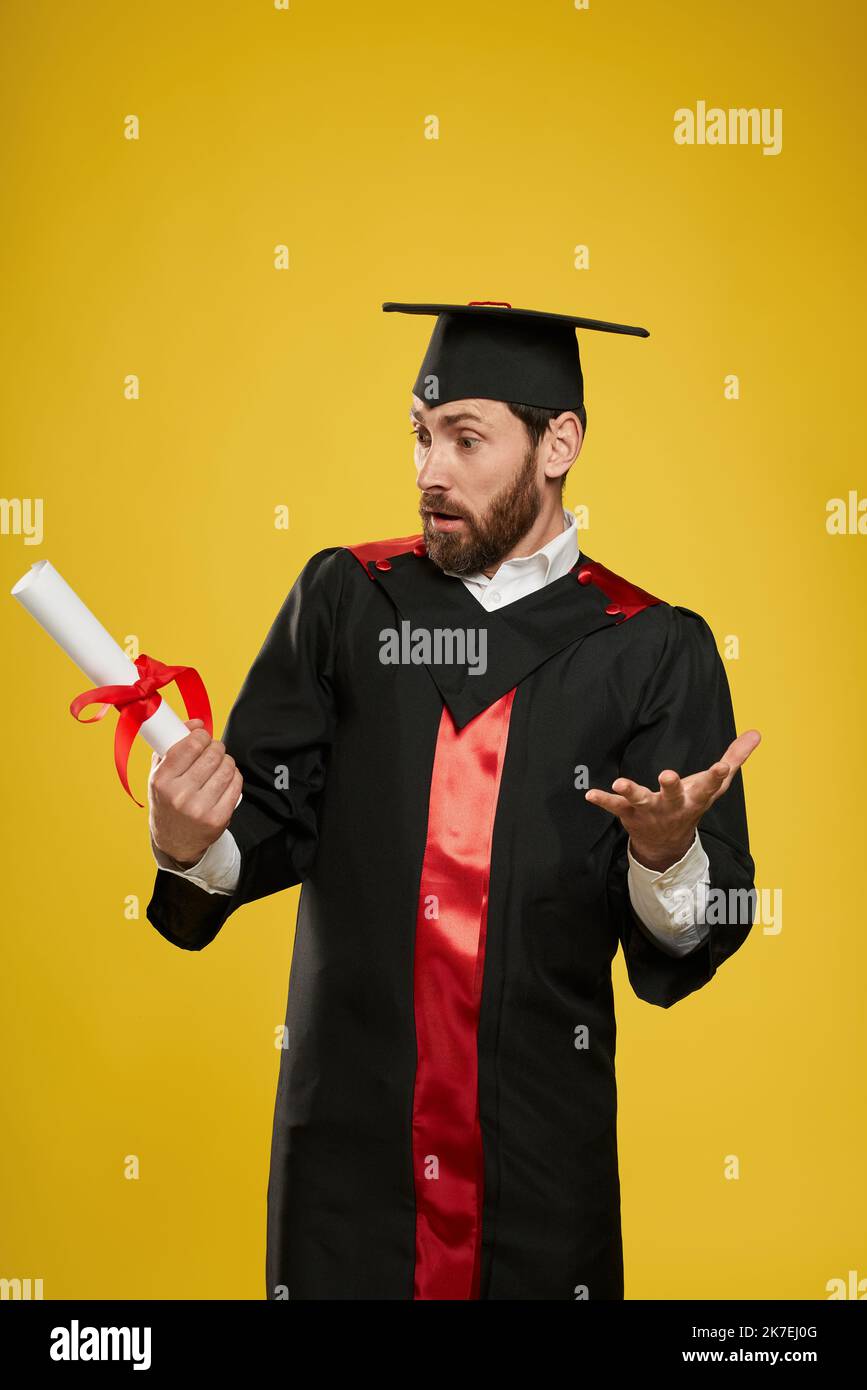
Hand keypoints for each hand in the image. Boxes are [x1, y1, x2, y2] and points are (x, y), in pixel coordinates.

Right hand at [148, 718, 242, 868]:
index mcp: (162, 780)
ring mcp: (200, 808)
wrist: (174, 841)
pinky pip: (236, 785)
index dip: (201, 735)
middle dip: (216, 747)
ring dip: (227, 761)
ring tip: (219, 764)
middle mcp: (180, 795)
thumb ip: (172, 743)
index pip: (191, 745)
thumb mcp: (158, 773)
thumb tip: (197, 722)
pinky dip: (234, 776)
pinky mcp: (218, 818)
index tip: (202, 737)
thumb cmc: (166, 800)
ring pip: (227, 768)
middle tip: (213, 750)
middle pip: (213, 754)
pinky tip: (226, 778)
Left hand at [585, 729, 760, 871]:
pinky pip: (615, 808)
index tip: (722, 764)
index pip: (710, 785)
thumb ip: (734, 758)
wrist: (667, 845)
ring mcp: (651, 811)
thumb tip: (757, 732)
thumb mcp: (714, 785)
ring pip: (642, 801)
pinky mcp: (630, 814)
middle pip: (674, 795)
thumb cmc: (691, 804)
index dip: (716, 775)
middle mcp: (674, 806)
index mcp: (696, 797)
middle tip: (668, 775)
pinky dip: (603, 801)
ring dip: (631, 792)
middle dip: (671, 786)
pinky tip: (590, 794)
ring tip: (620, 783)